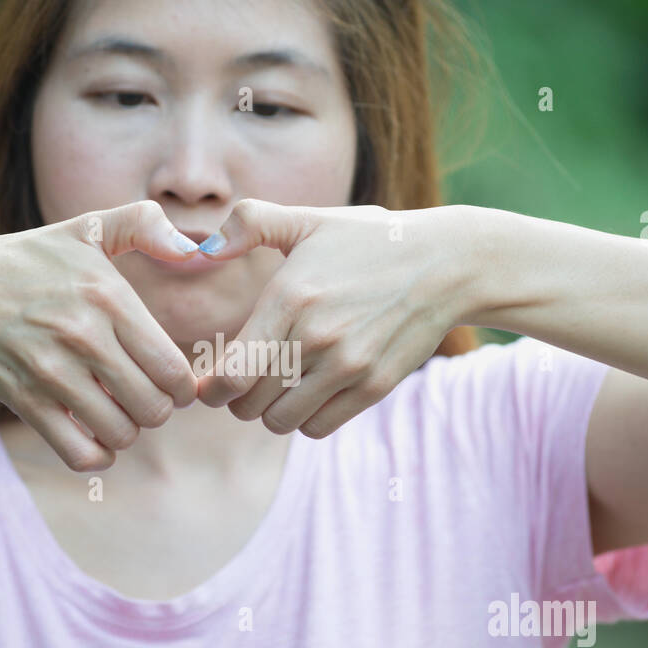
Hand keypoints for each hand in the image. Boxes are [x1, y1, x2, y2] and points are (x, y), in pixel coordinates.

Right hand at [0, 202, 200, 469]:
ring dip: (126, 430)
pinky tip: (96, 438)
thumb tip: (194, 249)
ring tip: (117, 412)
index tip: (173, 383)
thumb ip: (145, 225)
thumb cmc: (29, 261)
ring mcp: (51, 373)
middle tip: (144, 397)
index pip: (172, 370)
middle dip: (158, 410)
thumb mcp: (86, 229)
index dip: (183, 387)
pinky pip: (79, 453)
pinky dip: (97, 455)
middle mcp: (83, 337)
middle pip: (153, 408)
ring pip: (120, 433)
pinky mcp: (25, 401)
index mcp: (108, 298)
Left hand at [195, 199, 466, 436]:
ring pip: (280, 422)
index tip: (210, 382)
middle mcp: (317, 338)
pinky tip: (309, 394)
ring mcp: (348, 366)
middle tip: (242, 383)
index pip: (232, 375)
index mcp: (290, 298)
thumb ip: (249, 224)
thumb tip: (202, 249)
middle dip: (236, 399)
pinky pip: (318, 428)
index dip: (211, 388)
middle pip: (249, 405)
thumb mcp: (308, 220)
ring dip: (269, 411)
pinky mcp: (373, 387)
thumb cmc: (369, 241)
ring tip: (275, 389)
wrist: (445, 264)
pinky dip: (305, 419)